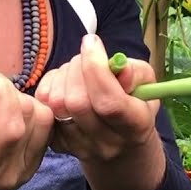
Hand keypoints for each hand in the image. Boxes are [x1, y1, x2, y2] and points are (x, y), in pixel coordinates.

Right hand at [0, 63, 54, 189]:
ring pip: (43, 120)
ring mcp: (24, 171)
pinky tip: (2, 115)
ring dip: (20, 101)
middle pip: (31, 116)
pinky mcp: (29, 169)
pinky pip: (42, 131)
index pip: (10, 124)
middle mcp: (10, 171)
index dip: (1, 91)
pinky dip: (28, 114)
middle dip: (8, 91)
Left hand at [34, 34, 166, 189]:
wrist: (123, 146)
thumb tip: (116, 65)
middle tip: (86, 56)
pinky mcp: (58, 145)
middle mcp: (106, 143)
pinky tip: (64, 83)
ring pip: (56, 103)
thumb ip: (136, 73)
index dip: (95, 68)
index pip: (109, 102)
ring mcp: (79, 147)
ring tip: (77, 71)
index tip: (92, 42)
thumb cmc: (137, 105)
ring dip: (63, 76)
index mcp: (135, 127)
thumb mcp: (147, 85)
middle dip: (77, 67)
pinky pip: (43, 107)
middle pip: (77, 102)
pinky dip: (50, 86)